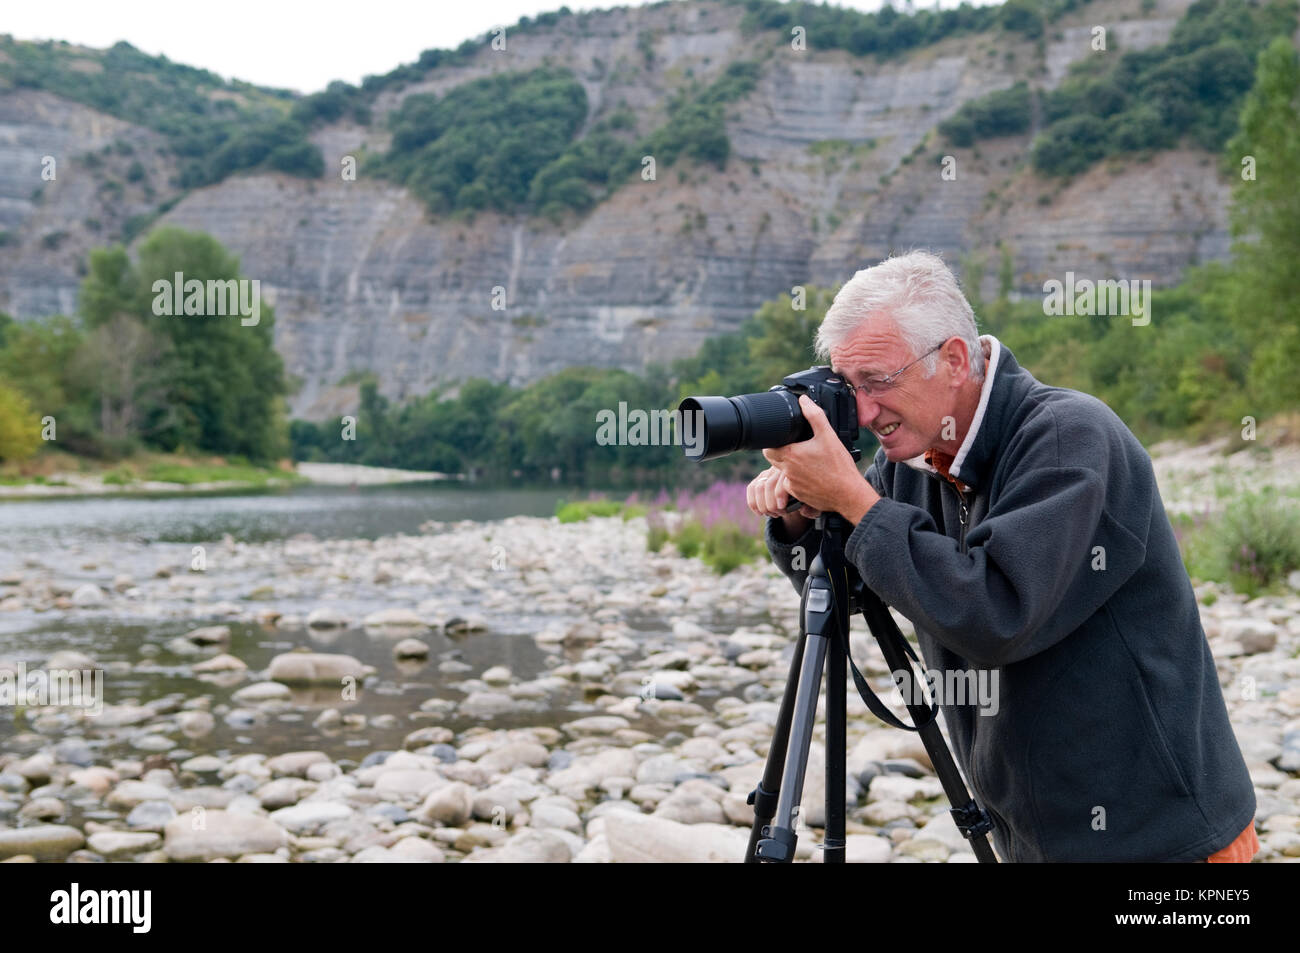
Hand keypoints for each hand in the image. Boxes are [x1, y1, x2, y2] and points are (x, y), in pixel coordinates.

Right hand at [746, 466, 821, 518]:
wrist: (802, 493)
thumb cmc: (811, 497)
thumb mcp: (816, 503)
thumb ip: (813, 508)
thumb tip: (803, 510)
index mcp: (797, 469)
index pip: (782, 479)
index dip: (780, 494)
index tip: (782, 508)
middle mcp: (781, 468)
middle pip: (769, 484)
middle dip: (771, 503)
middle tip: (779, 514)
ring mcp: (769, 472)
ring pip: (759, 487)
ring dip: (763, 505)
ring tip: (773, 514)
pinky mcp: (761, 478)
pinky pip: (751, 488)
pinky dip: (753, 502)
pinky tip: (759, 513)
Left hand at [762, 395, 878, 524]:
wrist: (848, 494)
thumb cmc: (839, 466)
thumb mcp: (828, 436)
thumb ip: (814, 415)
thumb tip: (803, 400)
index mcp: (791, 455)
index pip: (767, 448)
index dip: (772, 442)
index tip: (781, 438)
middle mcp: (787, 471)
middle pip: (772, 460)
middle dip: (779, 452)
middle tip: (794, 447)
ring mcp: (791, 485)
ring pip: (781, 473)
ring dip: (788, 467)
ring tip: (805, 461)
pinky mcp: (798, 495)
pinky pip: (791, 486)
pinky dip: (796, 480)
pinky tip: (811, 475)